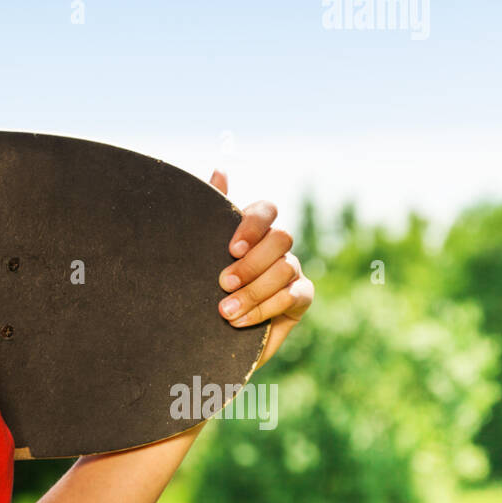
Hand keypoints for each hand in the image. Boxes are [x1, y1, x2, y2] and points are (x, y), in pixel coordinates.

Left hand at [208, 169, 313, 369]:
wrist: (206, 332)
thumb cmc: (202, 286)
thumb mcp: (201, 249)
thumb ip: (211, 212)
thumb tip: (220, 170)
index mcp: (253, 229)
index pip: (266, 210)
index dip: (253, 225)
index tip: (230, 249)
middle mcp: (275, 246)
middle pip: (281, 238)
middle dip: (251, 264)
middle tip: (222, 284)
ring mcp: (292, 270)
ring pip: (286, 268)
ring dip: (253, 292)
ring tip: (224, 311)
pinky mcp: (300, 298)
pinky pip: (295, 295)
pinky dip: (265, 308)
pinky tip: (240, 321)